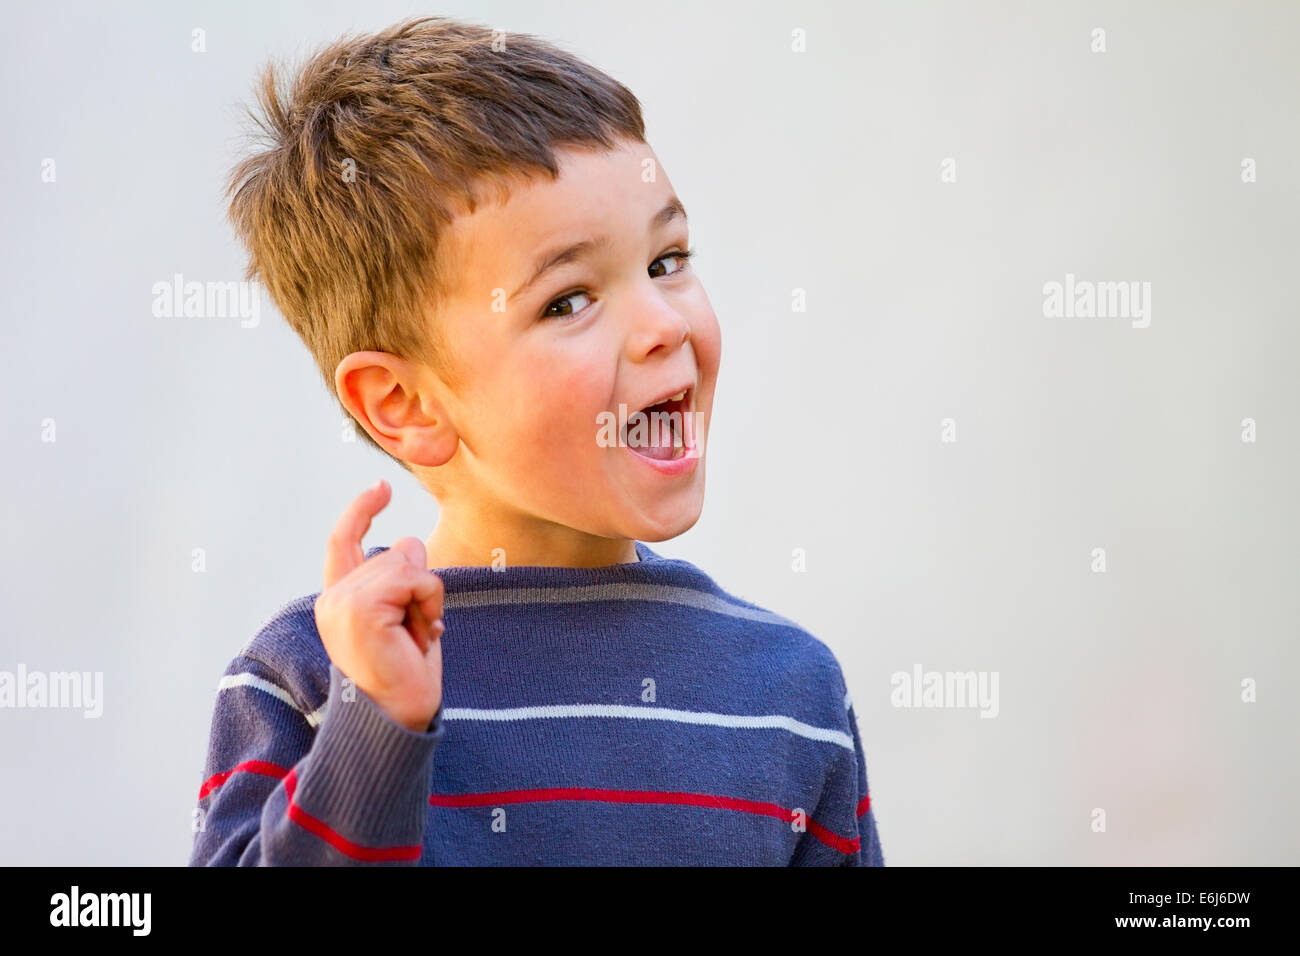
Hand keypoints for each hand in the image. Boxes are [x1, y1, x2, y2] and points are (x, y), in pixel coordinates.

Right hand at [314, 479, 443, 731]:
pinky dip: (428, 604)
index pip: (342, 542)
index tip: (382, 487)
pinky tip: (420, 637)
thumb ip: (402, 578)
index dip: (361, 511)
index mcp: (339, 600)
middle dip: (422, 587)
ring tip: (417, 637)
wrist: (398, 720)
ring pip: (408, 562)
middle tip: (417, 633)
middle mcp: (334, 598)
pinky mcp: (360, 609)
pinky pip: (414, 579)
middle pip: (398, 552)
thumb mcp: (405, 616)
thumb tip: (409, 540)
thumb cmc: (406, 674)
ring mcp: (343, 602)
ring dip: (428, 598)